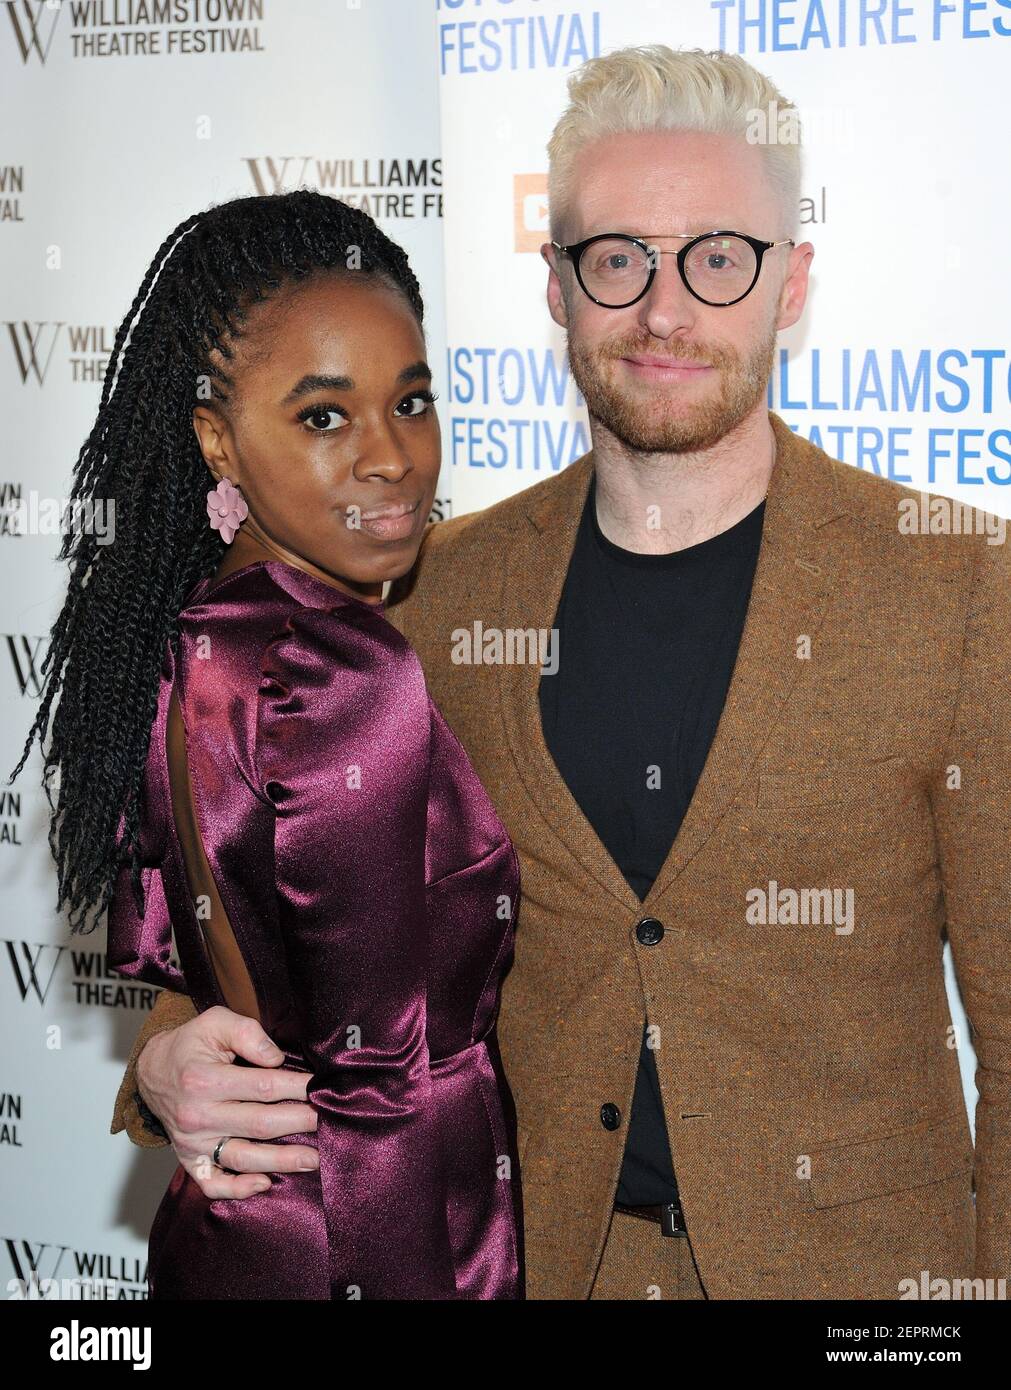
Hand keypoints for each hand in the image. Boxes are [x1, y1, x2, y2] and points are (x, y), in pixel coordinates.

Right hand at [136, 1005, 318, 1198]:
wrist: (152, 1071)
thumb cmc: (190, 1044)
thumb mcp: (215, 1022)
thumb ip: (247, 1034)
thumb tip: (276, 1058)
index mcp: (204, 1079)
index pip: (263, 1086)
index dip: (297, 1087)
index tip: (322, 1088)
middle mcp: (198, 1115)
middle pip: (260, 1124)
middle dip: (300, 1123)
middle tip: (331, 1123)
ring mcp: (193, 1142)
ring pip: (244, 1157)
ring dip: (283, 1161)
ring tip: (316, 1160)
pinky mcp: (190, 1159)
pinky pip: (212, 1183)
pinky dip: (238, 1189)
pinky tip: (264, 1184)